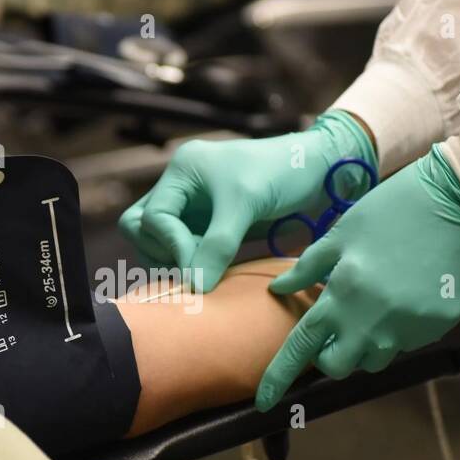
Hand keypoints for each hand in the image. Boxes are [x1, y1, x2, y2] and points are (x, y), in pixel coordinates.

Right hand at [119, 111, 375, 290]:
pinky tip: (215, 270)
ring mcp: (192, 206)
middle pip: (140, 227)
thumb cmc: (282, 173)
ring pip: (157, 241)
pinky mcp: (208, 224)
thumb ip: (217, 245)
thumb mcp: (246, 204)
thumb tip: (194, 288)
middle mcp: (180, 186)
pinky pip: (183, 249)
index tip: (200, 263)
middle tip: (196, 267)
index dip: (172, 244)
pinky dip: (192, 263)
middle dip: (162, 251)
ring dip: (176, 260)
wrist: (318, 172)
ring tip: (209, 268)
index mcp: (183, 171)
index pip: (150, 217)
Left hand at [255, 145, 459, 410]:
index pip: (302, 347)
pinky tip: (404, 298)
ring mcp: (409, 327)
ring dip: (364, 345)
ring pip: (374, 360)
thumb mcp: (342, 232)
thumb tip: (278, 289)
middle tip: (334, 332)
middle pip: (339, 367)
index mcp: (343, 293)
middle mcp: (373, 319)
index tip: (264, 401)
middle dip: (330, 358)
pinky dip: (397, 330)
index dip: (279, 377)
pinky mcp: (437, 326)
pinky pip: (406, 343)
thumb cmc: (393, 208)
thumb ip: (308, 268)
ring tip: (373, 308)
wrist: (459, 200)